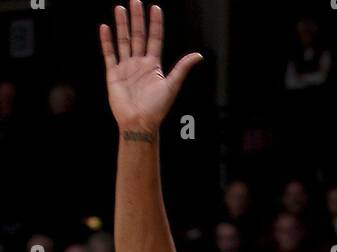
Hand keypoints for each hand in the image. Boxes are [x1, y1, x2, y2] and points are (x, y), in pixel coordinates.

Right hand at [101, 2, 201, 134]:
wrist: (139, 123)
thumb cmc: (157, 108)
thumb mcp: (172, 86)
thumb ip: (182, 68)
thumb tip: (198, 56)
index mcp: (153, 66)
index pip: (155, 39)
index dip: (155, 24)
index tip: (155, 8)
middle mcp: (139, 64)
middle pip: (138, 36)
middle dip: (137, 19)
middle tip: (135, 2)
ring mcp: (126, 68)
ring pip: (123, 41)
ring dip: (122, 25)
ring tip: (120, 9)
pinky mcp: (113, 74)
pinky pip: (110, 54)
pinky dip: (107, 41)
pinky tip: (106, 28)